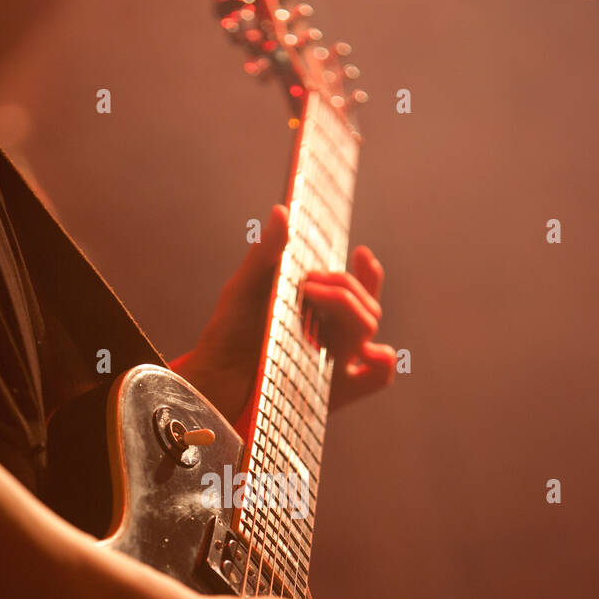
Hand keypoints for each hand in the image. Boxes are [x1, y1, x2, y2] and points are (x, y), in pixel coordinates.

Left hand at [172, 205, 396, 424]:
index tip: (361, 254)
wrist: (216, 379)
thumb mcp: (244, 288)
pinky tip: (364, 351)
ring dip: (350, 306)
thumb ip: (266, 254)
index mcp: (318, 305)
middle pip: (366, 303)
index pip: (357, 285)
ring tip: (310, 298)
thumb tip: (282, 211)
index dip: (368, 271)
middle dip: (344, 286)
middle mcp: (333, 330)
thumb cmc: (229, 332)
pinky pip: (380, 375)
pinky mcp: (337, 388)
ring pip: (369, 326)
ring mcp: (337, 358)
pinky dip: (382, 361)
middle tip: (308, 284)